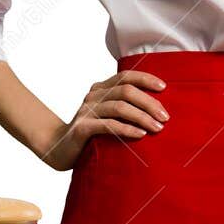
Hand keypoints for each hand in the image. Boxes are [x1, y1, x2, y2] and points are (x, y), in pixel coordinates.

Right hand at [42, 70, 169, 170]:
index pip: (126, 76)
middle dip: (149, 102)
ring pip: (120, 107)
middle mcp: (93, 96)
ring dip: (142, 117)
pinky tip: (141, 134)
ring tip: (158, 127)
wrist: (57, 148)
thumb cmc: (90, 132)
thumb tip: (157, 107)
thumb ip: (124, 106)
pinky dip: (128, 129)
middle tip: (165, 116)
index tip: (164, 88)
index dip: (146, 79)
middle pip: (126, 91)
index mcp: (101, 88)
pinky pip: (109, 125)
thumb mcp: (107, 114)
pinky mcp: (82, 128)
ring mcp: (86, 111)